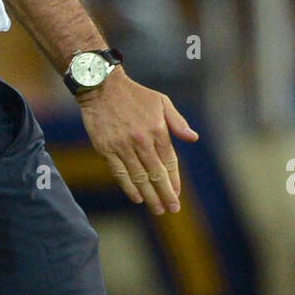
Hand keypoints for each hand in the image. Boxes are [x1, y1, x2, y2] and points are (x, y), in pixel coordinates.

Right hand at [76, 68, 198, 214]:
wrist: (102, 86)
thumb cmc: (134, 94)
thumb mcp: (161, 102)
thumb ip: (177, 122)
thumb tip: (193, 138)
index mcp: (157, 130)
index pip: (169, 162)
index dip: (174, 180)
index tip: (177, 194)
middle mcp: (141, 140)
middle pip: (156, 174)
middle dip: (165, 194)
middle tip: (172, 209)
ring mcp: (122, 146)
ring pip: (139, 177)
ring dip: (149, 196)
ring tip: (157, 209)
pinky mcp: (106, 149)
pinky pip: (119, 173)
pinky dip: (129, 187)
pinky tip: (137, 198)